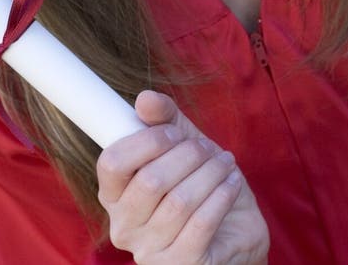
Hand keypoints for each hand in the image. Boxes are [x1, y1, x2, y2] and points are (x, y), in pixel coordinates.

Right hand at [97, 91, 268, 263]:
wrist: (236, 232)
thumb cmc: (199, 184)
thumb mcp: (182, 144)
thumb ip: (163, 119)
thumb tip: (145, 99)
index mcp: (113, 195)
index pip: (112, 163)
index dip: (145, 142)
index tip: (173, 132)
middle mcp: (123, 227)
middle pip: (150, 181)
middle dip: (186, 156)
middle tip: (207, 148)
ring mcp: (150, 252)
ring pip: (180, 201)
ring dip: (210, 174)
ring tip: (225, 163)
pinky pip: (202, 223)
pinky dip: (221, 195)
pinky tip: (232, 183)